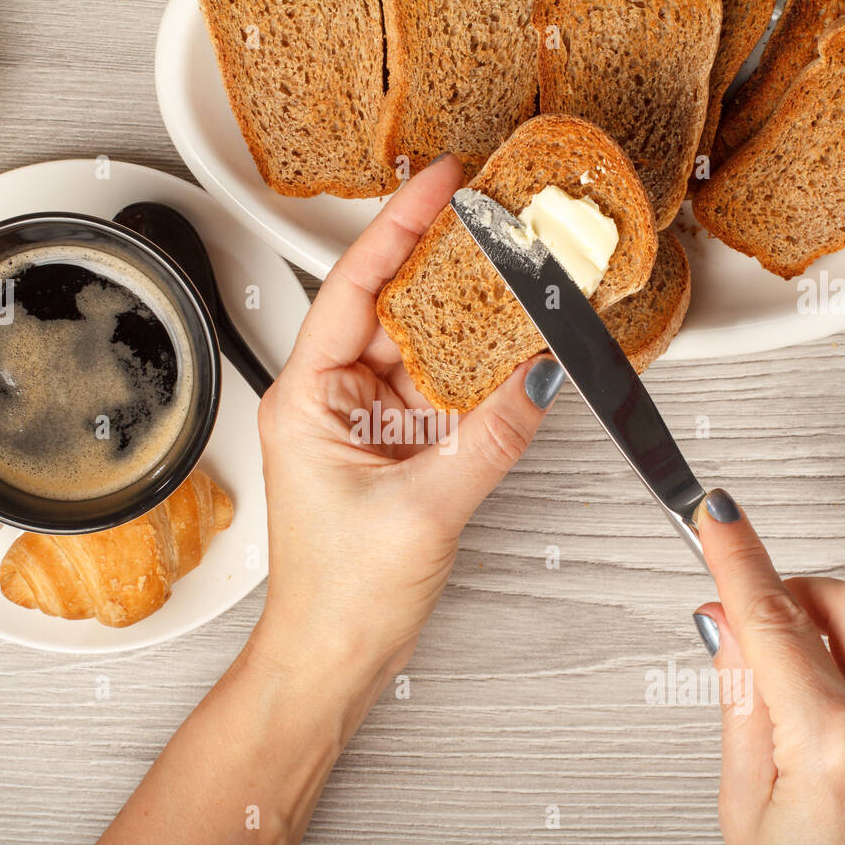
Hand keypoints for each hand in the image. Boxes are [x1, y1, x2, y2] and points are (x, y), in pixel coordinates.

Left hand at [253, 156, 564, 683]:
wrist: (331, 660)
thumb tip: (538, 382)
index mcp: (306, 400)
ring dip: (469, 322)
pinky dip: (477, 375)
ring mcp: (362, 425)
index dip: (398, 228)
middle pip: (391, 308)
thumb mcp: (424, 511)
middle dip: (445, 265)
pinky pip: (439, 393)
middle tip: (495, 220)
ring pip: (421, 350)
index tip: (439, 184)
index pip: (352, 288)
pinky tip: (512, 352)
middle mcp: (329, 402)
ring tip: (517, 278)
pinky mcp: (393, 449)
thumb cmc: (340, 599)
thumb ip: (489, 439)